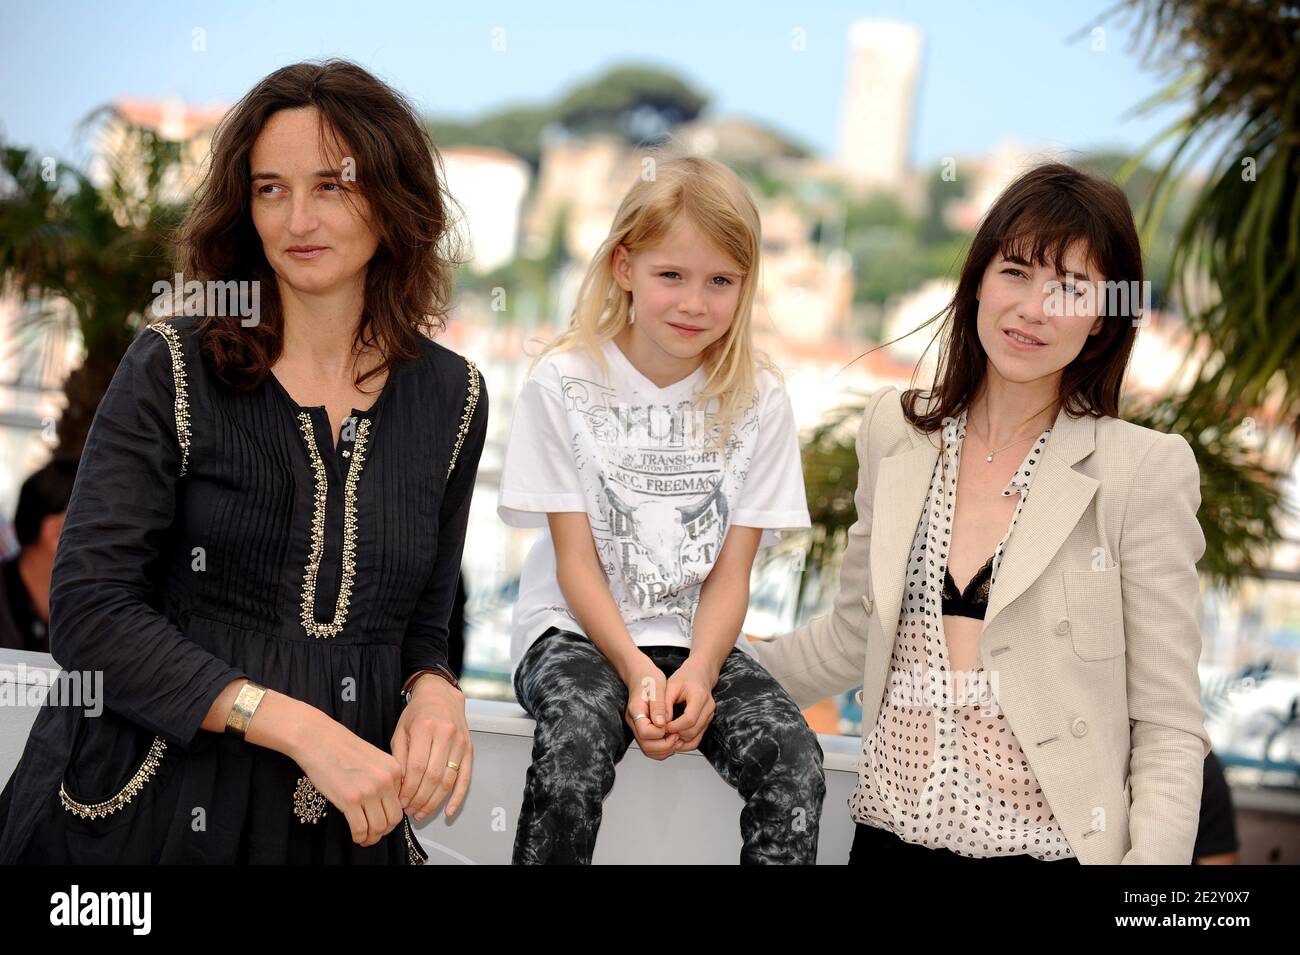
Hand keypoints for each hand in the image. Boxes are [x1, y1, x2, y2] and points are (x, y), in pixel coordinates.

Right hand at [291, 714, 403, 846]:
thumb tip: (387, 803)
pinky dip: (359, 837)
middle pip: (394, 818)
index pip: (402, 802)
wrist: (319, 740)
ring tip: (365, 838)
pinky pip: (360, 828)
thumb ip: (385, 777)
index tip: (384, 821)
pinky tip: (356, 836)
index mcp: (394, 769)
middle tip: (375, 833)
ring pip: (378, 827)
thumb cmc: (342, 748)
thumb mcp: (374, 758)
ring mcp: (368, 791)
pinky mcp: (350, 800)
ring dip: (372, 837)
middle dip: (384, 830)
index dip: (392, 816)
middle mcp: (385, 780)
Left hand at [392, 673, 471, 820]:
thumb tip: (400, 786)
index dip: (409, 789)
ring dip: (435, 801)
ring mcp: (460, 742)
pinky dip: (458, 797)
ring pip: (449, 780)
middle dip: (420, 799)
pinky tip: (448, 811)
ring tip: (422, 813)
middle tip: (410, 811)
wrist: (441, 695)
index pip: (417, 767)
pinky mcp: (469, 749)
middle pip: (433, 776)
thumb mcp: (401, 730)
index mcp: (425, 728)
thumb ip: (400, 757)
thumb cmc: (418, 713)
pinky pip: (465, 777)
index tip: (401, 801)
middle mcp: (445, 734)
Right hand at [622, 653, 678, 759]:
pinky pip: (651, 747)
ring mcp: (637, 728)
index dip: (661, 733)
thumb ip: (658, 706)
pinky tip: (672, 739)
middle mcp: (634, 723)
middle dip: (665, 745)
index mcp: (636, 712)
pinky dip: (663, 748)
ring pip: (648, 750)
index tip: (672, 726)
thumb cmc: (648, 679)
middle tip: (677, 737)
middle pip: (646, 746)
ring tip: (676, 738)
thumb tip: (661, 724)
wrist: (640, 676)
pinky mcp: (644, 730)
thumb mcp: (656, 687)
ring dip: (664, 749)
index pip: (646, 733)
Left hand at [664, 656, 717, 752]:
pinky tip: (675, 739)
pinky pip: (698, 737)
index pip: (689, 719)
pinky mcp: (707, 721)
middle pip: (693, 730)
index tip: (663, 727)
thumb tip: (661, 723)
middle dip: (677, 734)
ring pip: (696, 736)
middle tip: (663, 734)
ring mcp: (710, 715)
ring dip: (681, 740)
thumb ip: (665, 704)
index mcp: (700, 696)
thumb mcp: (670, 686)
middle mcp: (708, 707)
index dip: (675, 726)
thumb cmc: (683, 678)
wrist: (699, 674)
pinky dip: (686, 742)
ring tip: (667, 737)